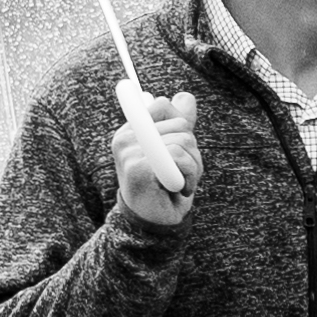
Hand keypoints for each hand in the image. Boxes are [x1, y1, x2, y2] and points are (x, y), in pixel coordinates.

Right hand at [109, 85, 198, 230]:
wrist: (156, 220)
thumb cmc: (166, 184)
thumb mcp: (176, 149)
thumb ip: (180, 122)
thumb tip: (185, 96)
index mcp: (132, 129)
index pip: (162, 104)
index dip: (181, 126)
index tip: (177, 150)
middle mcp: (125, 136)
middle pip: (179, 124)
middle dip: (192, 151)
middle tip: (181, 172)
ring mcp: (128, 151)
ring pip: (182, 141)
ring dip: (192, 167)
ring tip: (180, 182)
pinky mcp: (135, 166)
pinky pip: (176, 157)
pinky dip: (188, 176)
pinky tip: (178, 189)